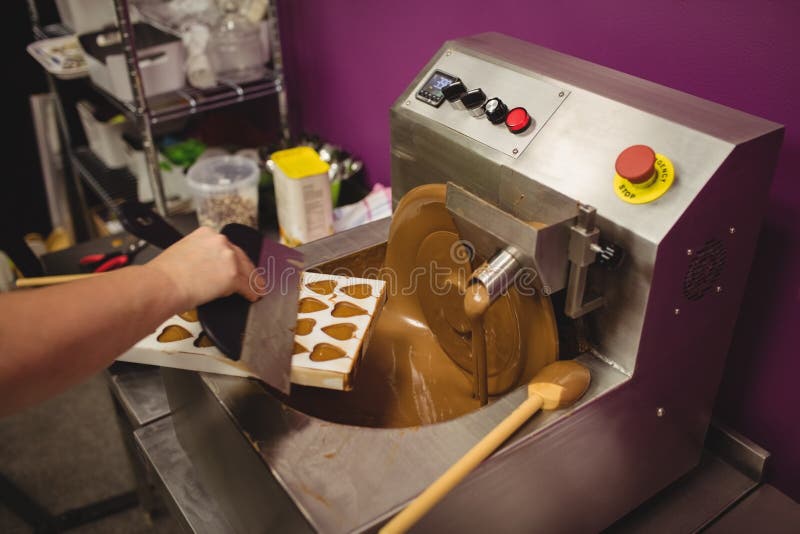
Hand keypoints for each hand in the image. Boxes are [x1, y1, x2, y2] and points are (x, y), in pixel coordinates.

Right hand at [145, 226, 261, 309]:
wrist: (161, 285)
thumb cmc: (163, 275)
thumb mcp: (182, 253)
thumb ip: (199, 255)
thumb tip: (206, 267)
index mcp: (205, 234)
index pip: (226, 246)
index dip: (232, 258)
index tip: (234, 264)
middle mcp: (219, 242)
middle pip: (240, 256)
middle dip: (245, 268)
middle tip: (250, 277)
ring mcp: (228, 258)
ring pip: (246, 271)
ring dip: (252, 281)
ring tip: (256, 288)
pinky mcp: (232, 276)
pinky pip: (247, 286)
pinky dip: (251, 292)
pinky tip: (253, 296)